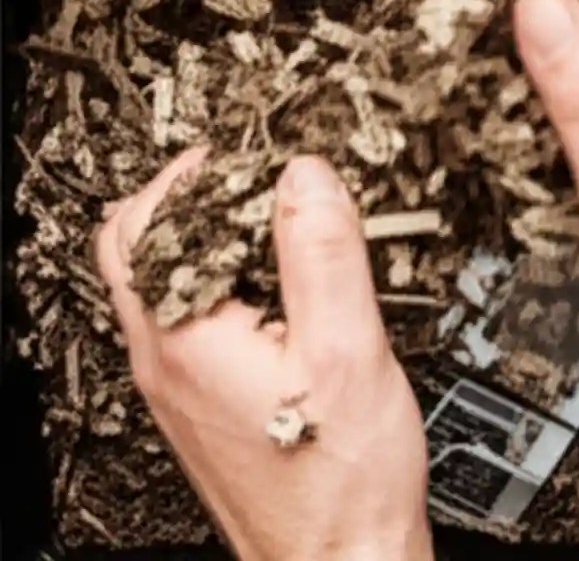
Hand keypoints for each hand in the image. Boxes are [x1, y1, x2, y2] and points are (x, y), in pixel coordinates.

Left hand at [96, 152, 431, 560]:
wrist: (340, 560)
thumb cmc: (342, 479)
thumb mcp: (349, 350)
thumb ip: (324, 254)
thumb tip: (303, 175)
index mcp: (187, 338)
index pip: (151, 219)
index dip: (198, 169)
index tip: (250, 152)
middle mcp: (163, 363)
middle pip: (134, 247)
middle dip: (184, 197)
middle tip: (247, 177)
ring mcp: (175, 389)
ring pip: (157, 285)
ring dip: (199, 240)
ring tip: (267, 225)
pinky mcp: (198, 408)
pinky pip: (184, 323)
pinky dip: (214, 284)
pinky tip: (273, 293)